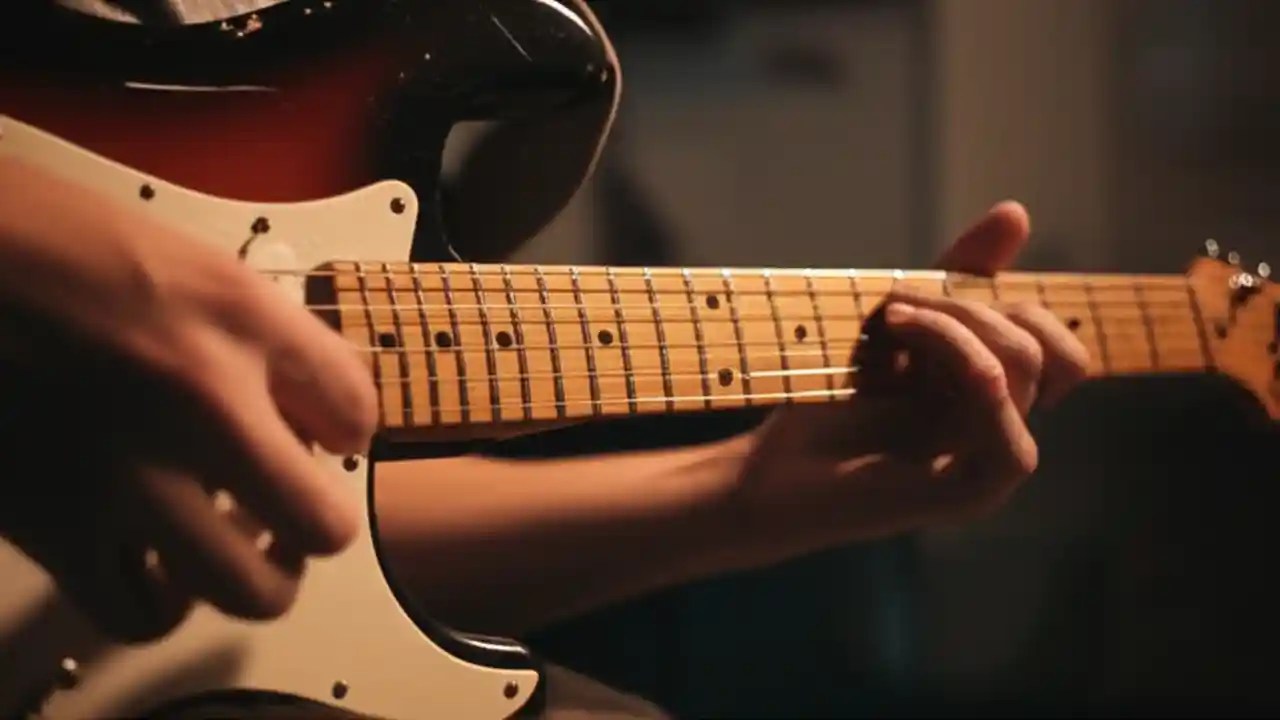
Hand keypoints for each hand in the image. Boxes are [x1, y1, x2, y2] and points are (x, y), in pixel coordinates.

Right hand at [0, 157, 376, 641]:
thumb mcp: (196, 264)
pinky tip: (155, 561)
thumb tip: (325, 414)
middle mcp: (194, 401)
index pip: (357, 408)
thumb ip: (273, 336)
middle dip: (318, 523)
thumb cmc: (55, 246)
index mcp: (236, 320)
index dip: (349, 429)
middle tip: (292, 507)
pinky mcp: (53, 522)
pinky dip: (163, 600)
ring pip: (246, 589)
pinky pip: (139, 610)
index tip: (324, 434)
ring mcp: (125, 474)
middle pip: (322, 526)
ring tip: (231, 539)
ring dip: (255, 570)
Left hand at [727, 201, 1088, 562]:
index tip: (932, 289)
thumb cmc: (825, 401)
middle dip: (973, 303)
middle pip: (1046, 344)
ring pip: (1021, 365)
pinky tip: (902, 353)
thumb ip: (957, 278)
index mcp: (996, 398)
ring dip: (952, 322)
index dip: (1015, 299)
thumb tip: (1018, 211)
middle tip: (896, 304)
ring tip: (889, 319)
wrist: (770, 471)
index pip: (1059, 342)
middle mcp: (1004, 432)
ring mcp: (992, 466)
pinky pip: (1006, 423)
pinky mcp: (971, 493)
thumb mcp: (897, 324)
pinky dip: (959, 365)